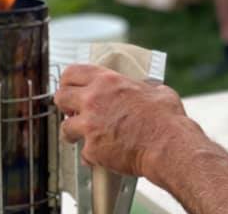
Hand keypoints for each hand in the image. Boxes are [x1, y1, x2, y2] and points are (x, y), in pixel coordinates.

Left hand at [54, 65, 188, 177]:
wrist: (167, 146)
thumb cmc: (166, 119)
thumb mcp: (156, 91)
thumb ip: (142, 87)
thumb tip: (147, 89)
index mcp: (108, 81)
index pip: (72, 72)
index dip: (68, 81)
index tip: (70, 87)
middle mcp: (93, 100)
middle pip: (60, 96)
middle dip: (65, 105)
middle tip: (72, 111)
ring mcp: (90, 125)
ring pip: (64, 127)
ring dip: (72, 132)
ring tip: (82, 137)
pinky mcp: (92, 149)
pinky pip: (83, 152)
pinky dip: (91, 155)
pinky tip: (102, 155)